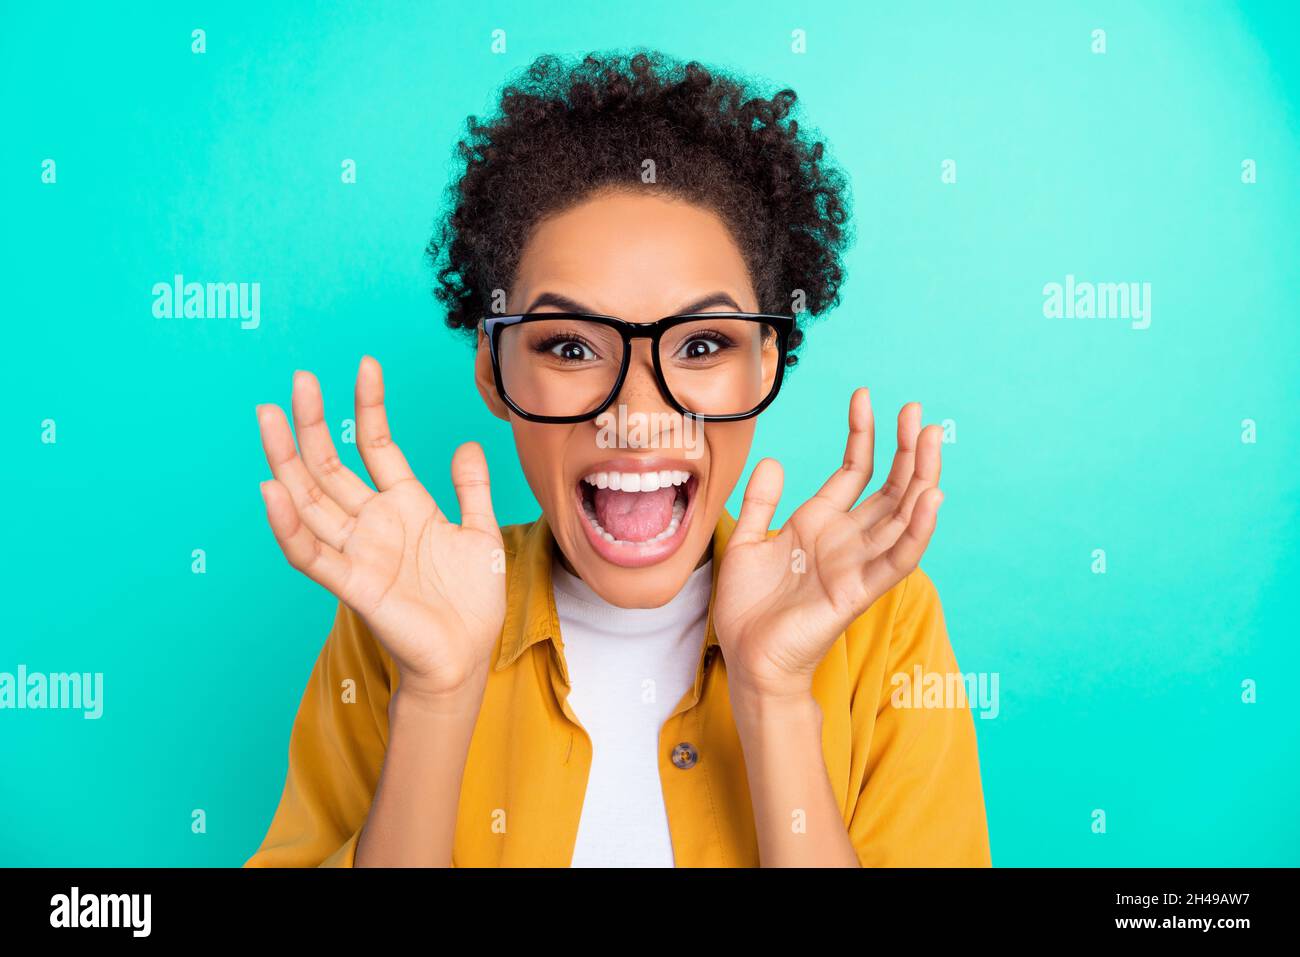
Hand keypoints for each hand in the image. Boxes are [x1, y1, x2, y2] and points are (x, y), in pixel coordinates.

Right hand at [256, 356, 506, 699]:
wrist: (466, 657)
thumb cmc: (470, 603)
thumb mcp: (480, 533)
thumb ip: (470, 489)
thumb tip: (466, 443)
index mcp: (404, 506)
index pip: (376, 445)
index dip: (369, 407)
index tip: (366, 365)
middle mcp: (373, 524)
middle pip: (331, 466)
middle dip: (312, 424)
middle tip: (299, 380)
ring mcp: (358, 552)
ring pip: (311, 499)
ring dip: (287, 460)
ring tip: (269, 417)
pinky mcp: (352, 585)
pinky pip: (311, 553)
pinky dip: (289, 525)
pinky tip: (272, 490)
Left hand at [713, 388, 943, 698]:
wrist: (748, 658)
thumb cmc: (749, 608)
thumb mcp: (747, 541)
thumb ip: (761, 502)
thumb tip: (773, 460)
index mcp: (822, 524)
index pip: (855, 471)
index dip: (862, 435)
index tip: (864, 396)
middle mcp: (847, 540)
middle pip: (890, 487)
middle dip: (904, 449)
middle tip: (915, 410)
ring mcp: (857, 564)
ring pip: (903, 515)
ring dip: (921, 477)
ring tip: (931, 439)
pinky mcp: (859, 591)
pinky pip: (897, 559)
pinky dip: (918, 530)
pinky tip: (932, 498)